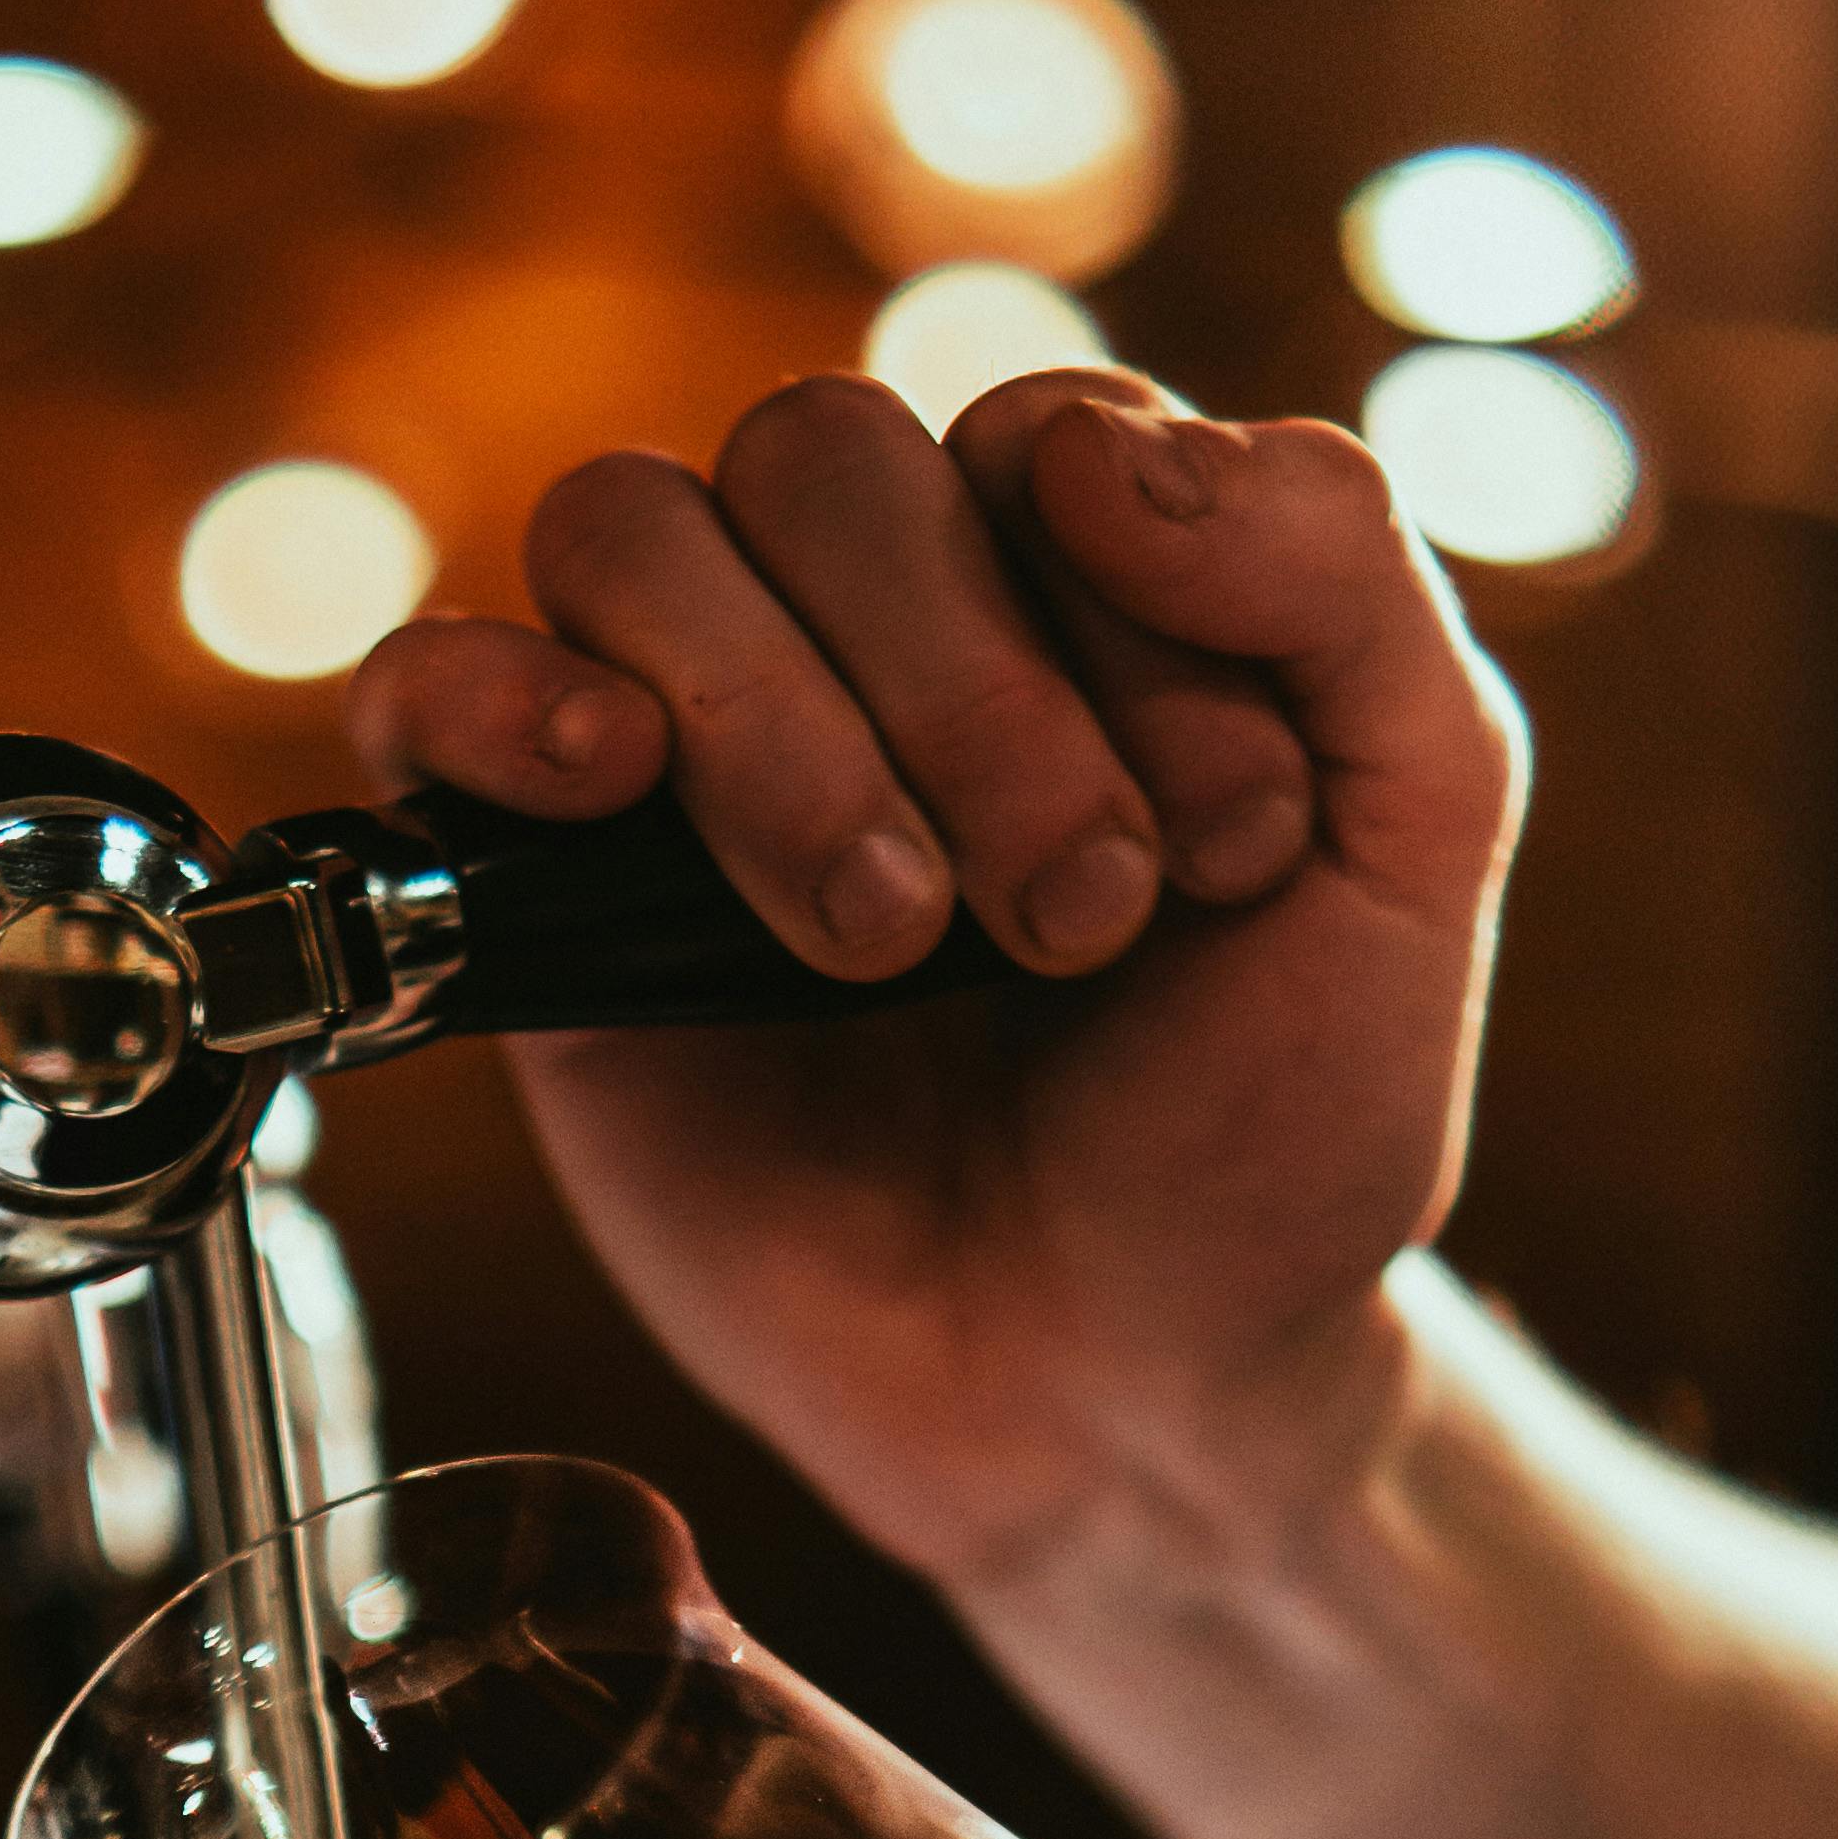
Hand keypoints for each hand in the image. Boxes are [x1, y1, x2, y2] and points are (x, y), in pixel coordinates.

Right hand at [344, 375, 1523, 1607]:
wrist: (1135, 1401)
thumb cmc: (1269, 1127)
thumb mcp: (1415, 831)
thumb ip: (1341, 579)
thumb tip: (1086, 449)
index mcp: (1065, 575)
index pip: (1032, 437)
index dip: (1128, 622)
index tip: (1228, 857)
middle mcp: (861, 629)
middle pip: (818, 458)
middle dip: (961, 685)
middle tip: (1073, 918)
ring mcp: (687, 754)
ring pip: (631, 535)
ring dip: (771, 716)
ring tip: (882, 933)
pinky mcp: (544, 905)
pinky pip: (422, 691)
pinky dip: (490, 694)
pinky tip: (606, 779)